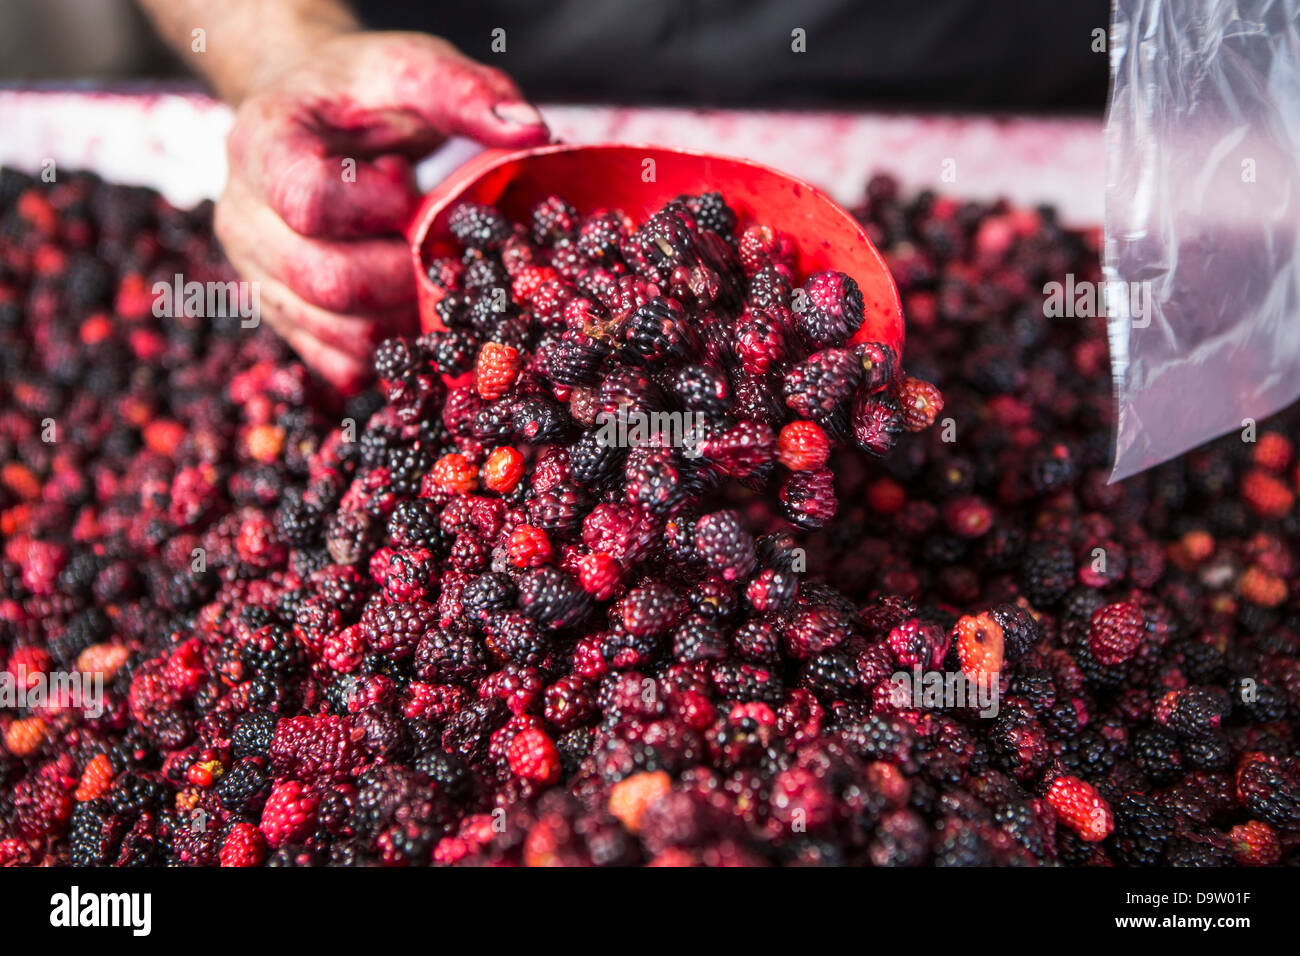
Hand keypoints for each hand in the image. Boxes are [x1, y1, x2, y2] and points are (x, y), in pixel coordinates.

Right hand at [215, 32, 549, 390]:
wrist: (313, 116)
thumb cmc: (366, 93)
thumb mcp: (412, 68)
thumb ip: (466, 92)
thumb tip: (529, 133)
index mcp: (262, 143)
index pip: (310, 201)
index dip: (380, 208)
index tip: (413, 186)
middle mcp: (242, 216)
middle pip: (326, 281)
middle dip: (407, 277)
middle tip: (444, 250)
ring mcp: (256, 275)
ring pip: (339, 334)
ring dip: (408, 319)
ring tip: (435, 275)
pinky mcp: (285, 318)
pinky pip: (342, 364)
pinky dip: (396, 352)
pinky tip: (418, 310)